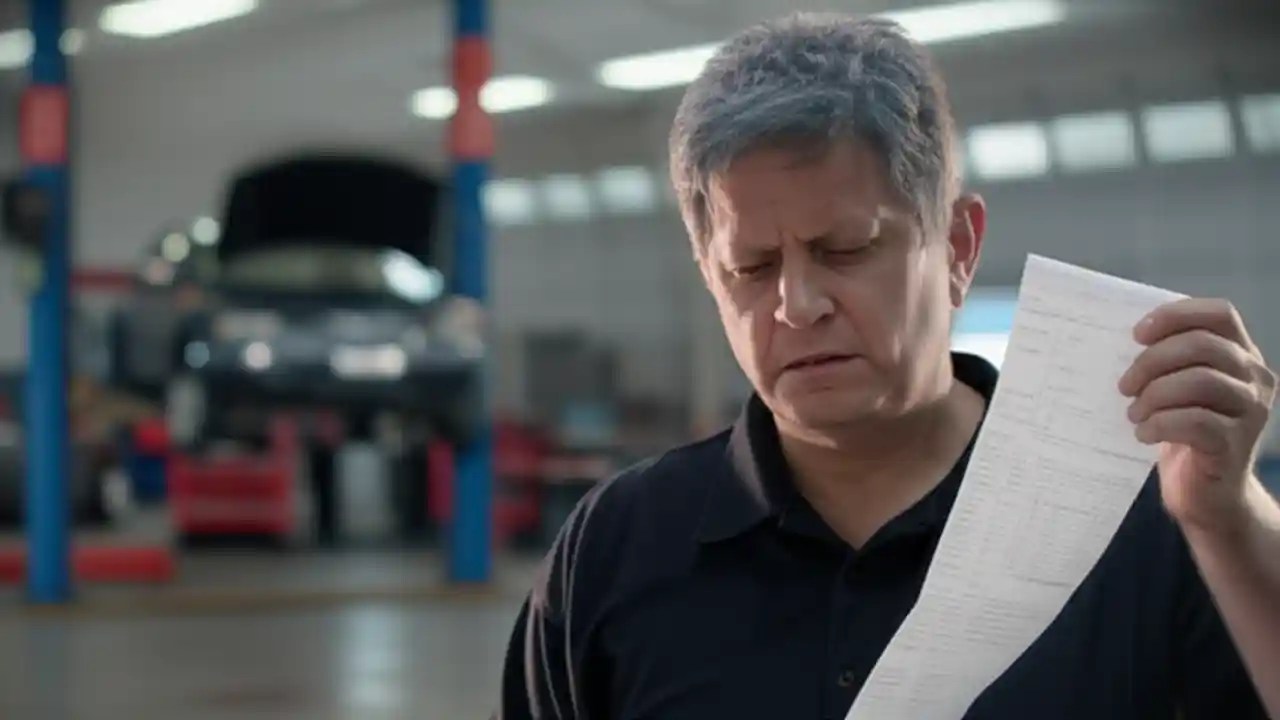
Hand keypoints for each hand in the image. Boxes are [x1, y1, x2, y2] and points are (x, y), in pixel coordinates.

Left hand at [1118, 298, 1276, 536]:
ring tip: (1134, 414)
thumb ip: (1170, 361)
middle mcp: (1255, 379)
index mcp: (1242, 355)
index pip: (1220, 313)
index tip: (1136, 334)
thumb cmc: (1185, 435)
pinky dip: (1160, 424)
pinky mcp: (1235, 445)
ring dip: (1154, 395)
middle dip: (1152, 361)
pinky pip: (1195, 422)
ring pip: (1199, 381)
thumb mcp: (1180, 390)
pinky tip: (1144, 434)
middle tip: (1124, 386)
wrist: (1207, 496)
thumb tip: (1128, 336)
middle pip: (1202, 345)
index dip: (1176, 315)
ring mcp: (1251, 412)